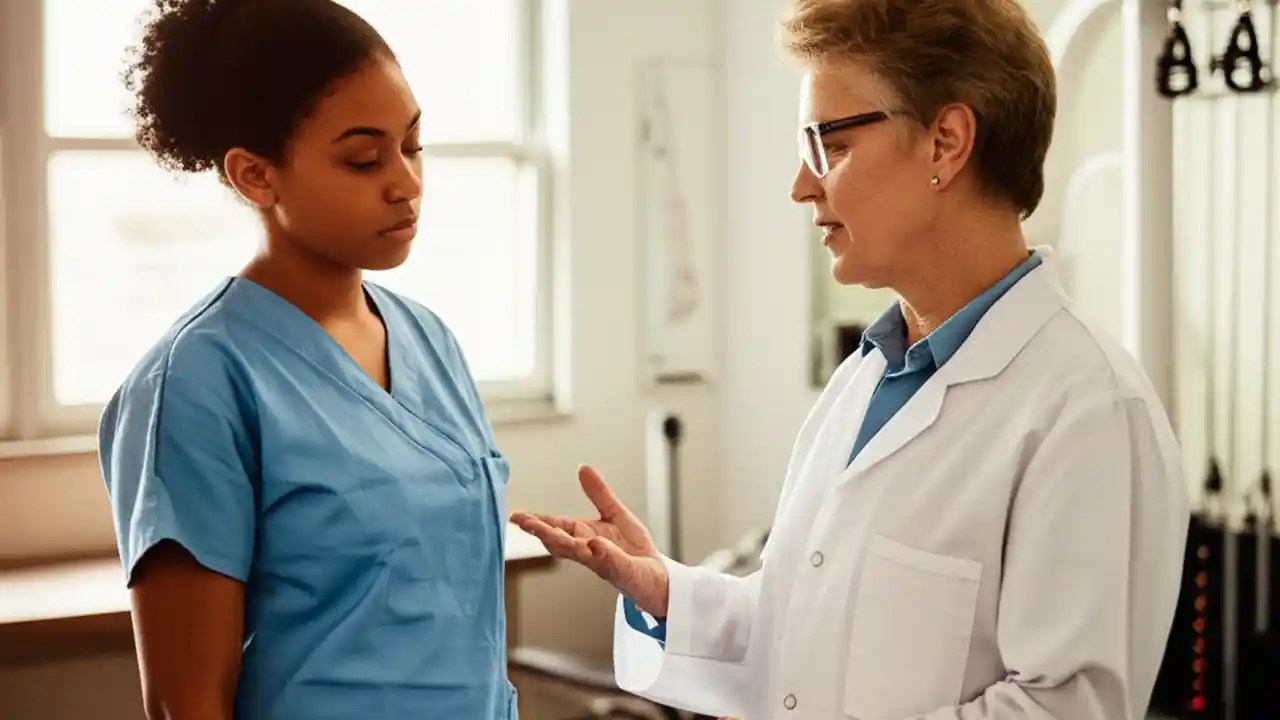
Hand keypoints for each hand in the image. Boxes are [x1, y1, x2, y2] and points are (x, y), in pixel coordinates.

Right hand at [511, 465, 669, 616]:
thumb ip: (599, 494)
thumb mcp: (616, 514)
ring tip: (546, 534)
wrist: (658, 578)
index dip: (536, 521)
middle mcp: (590, 552)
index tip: (516, 516)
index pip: (556, 527)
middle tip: (523, 524)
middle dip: (542, 533)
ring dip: (564, 544)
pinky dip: (603, 554)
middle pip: (561, 542)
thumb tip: (582, 467)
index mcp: (585, 536)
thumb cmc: (633, 549)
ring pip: (581, 554)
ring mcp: (606, 564)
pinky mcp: (625, 573)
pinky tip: (595, 545)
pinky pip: (614, 563)